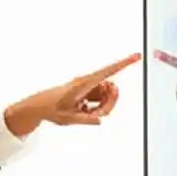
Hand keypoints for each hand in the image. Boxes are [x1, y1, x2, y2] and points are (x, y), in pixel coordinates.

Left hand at [3, 53, 140, 136]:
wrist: (39, 106)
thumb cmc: (51, 108)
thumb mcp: (69, 118)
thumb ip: (86, 119)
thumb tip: (100, 119)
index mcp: (83, 84)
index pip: (108, 71)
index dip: (123, 64)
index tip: (136, 56)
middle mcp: (87, 82)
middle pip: (111, 91)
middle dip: (108, 104)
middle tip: (94, 113)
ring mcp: (88, 87)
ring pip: (106, 97)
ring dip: (100, 107)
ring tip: (82, 111)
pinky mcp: (87, 92)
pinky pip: (100, 100)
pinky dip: (96, 108)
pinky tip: (82, 110)